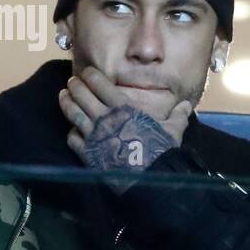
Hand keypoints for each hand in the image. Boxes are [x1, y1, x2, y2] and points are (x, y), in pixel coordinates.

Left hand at [59, 66, 189, 176]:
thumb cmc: (161, 150)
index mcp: (123, 108)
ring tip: (62, 95)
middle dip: (76, 85)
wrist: (148, 177)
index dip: (91, 76)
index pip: (101, 85)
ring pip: (73, 113)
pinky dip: (70, 131)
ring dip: (66, 102)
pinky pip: (73, 138)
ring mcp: (93, 135)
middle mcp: (104, 118)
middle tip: (72, 81)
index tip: (87, 72)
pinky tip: (71, 129)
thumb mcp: (173, 129)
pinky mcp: (88, 153)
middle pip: (82, 95)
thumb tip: (186, 105)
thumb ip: (177, 115)